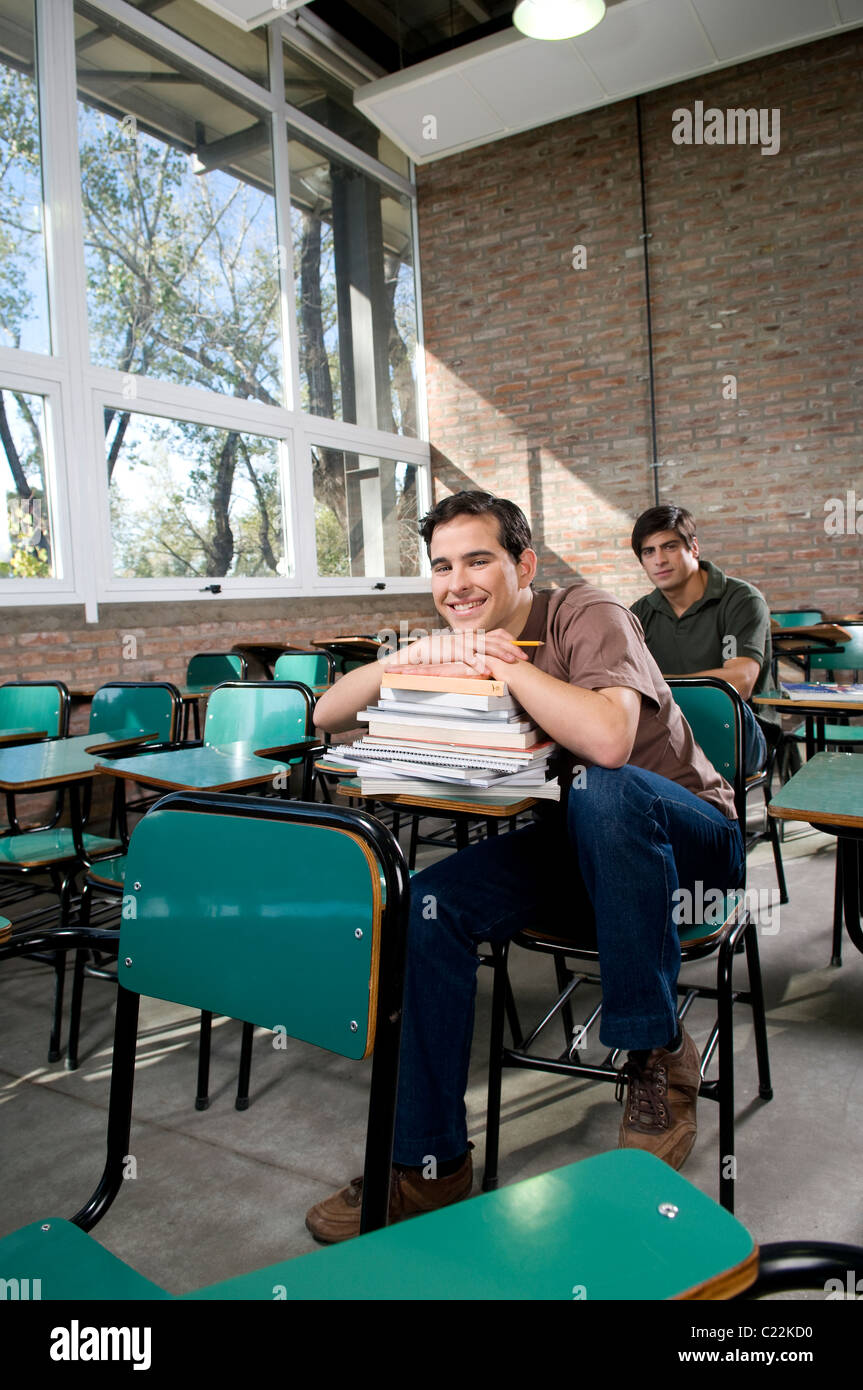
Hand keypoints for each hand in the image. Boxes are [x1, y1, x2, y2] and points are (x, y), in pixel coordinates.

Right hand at [382, 628, 529, 675]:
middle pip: (491, 640)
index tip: (521, 649)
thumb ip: (470, 657)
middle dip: (509, 648)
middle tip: (524, 656)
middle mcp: (463, 638)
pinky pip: (464, 656)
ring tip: (511, 662)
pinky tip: (487, 668)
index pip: (492, 635)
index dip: (508, 641)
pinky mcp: (446, 651)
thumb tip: (486, 665)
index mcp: (467, 638)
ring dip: (498, 654)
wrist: (411, 656)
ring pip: (481, 646)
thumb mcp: (455, 657)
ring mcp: (455, 643)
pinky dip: (476, 662)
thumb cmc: (432, 659)